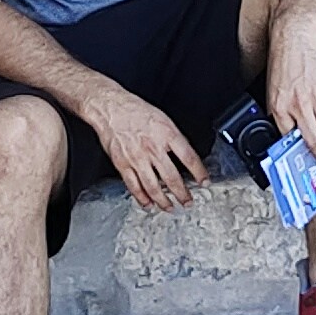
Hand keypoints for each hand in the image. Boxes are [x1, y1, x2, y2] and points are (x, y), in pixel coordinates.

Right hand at [85, 86, 207, 212]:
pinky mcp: (122, 164)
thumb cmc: (136, 110)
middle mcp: (153, 148)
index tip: (204, 182)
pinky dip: (142, 198)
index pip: (189, 157)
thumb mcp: (163, 119)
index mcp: (167, 134)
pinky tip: (148, 203)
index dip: (199, 172)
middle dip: (182, 194)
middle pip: (172, 177)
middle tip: (188, 202)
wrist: (111, 107)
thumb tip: (185, 156)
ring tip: (170, 207)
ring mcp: (137, 158)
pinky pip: (134, 186)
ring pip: (153, 186)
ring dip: (164, 201)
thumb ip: (174, 138)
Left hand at [265, 14, 315, 168]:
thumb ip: (281, 111)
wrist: (295, 36)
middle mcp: (298, 105)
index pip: (290, 139)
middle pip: (313, 139)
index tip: (306, 160)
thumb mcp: (273, 89)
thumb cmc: (284, 60)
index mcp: (280, 107)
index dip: (299, 153)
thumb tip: (289, 130)